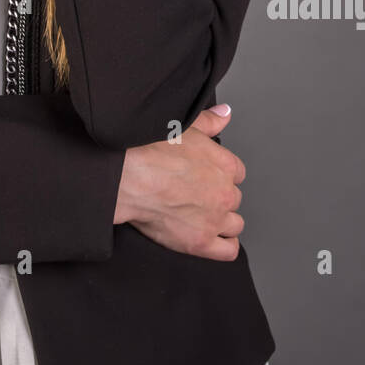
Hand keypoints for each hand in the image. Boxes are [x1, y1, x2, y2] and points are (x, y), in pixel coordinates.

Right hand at [112, 106, 245, 260]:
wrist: (128, 176)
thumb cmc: (149, 149)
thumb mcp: (182, 125)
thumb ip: (209, 121)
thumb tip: (225, 114)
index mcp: (224, 164)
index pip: (236, 173)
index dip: (220, 174)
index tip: (206, 175)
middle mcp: (224, 193)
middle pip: (233, 198)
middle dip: (218, 197)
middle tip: (196, 193)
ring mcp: (214, 220)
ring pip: (234, 224)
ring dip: (222, 221)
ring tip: (202, 215)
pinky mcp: (200, 242)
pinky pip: (228, 250)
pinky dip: (224, 245)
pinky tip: (212, 238)